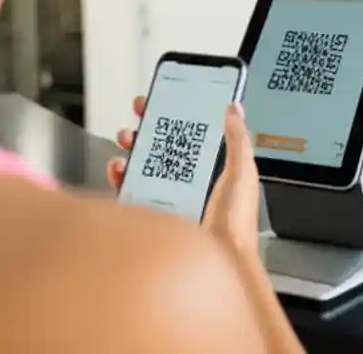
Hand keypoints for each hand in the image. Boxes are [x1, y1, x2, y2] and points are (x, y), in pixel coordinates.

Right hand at [106, 98, 261, 258]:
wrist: (218, 264)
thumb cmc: (235, 224)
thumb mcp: (243, 174)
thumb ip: (239, 140)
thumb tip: (234, 109)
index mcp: (215, 170)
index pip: (193, 135)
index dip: (178, 116)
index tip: (165, 99)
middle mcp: (191, 183)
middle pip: (165, 146)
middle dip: (150, 127)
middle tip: (140, 114)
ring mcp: (170, 198)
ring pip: (144, 165)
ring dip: (133, 147)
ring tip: (127, 138)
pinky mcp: (152, 215)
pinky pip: (130, 191)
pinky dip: (120, 176)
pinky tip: (119, 168)